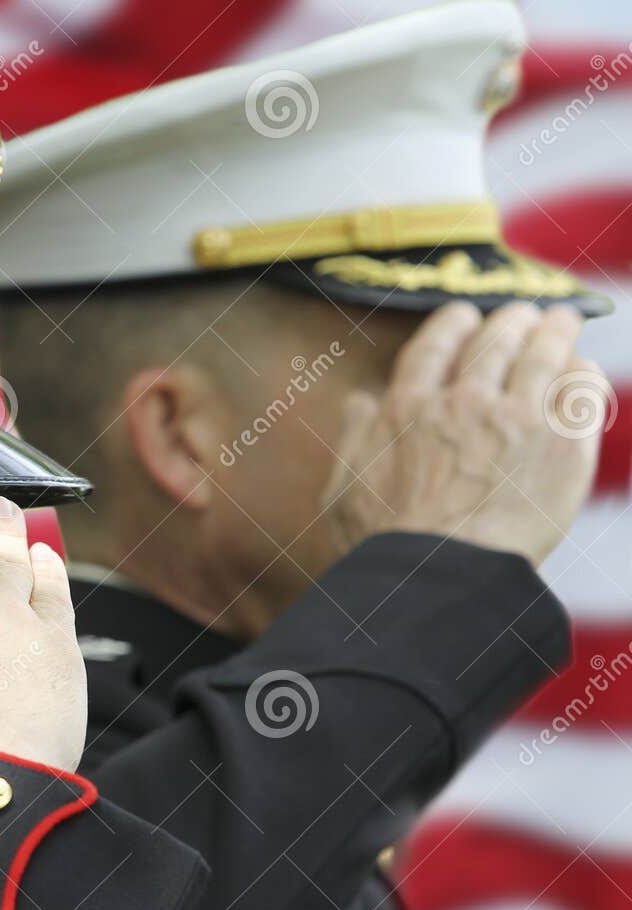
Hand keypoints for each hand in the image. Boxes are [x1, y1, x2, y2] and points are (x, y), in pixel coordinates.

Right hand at [321, 301, 605, 566]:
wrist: (438, 578)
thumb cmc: (381, 546)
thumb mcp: (342, 489)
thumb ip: (354, 437)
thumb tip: (359, 399)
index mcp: (407, 408)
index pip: (438, 342)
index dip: (455, 322)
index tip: (465, 317)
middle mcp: (464, 402)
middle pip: (496, 337)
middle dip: (511, 320)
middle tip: (522, 316)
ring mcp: (518, 419)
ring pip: (545, 351)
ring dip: (555, 329)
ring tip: (562, 322)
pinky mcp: (562, 445)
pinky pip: (582, 389)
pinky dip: (582, 373)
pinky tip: (582, 372)